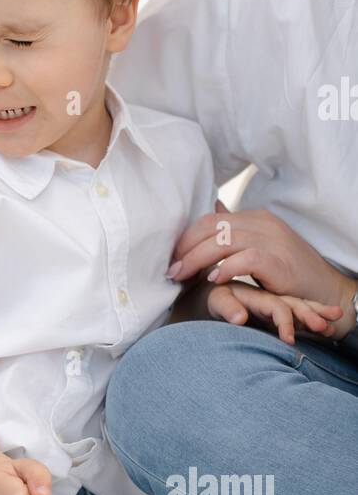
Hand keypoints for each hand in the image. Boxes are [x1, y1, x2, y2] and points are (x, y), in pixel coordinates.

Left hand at [170, 203, 355, 338]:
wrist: (324, 288)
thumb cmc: (288, 272)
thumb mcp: (260, 245)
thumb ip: (236, 230)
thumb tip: (214, 206)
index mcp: (254, 217)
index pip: (210, 220)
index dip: (186, 238)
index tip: (171, 258)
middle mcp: (261, 223)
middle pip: (211, 227)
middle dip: (186, 248)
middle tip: (170, 270)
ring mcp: (271, 239)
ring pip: (222, 241)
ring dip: (196, 259)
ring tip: (182, 276)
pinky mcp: (278, 259)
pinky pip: (245, 258)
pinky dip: (225, 268)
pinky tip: (212, 279)